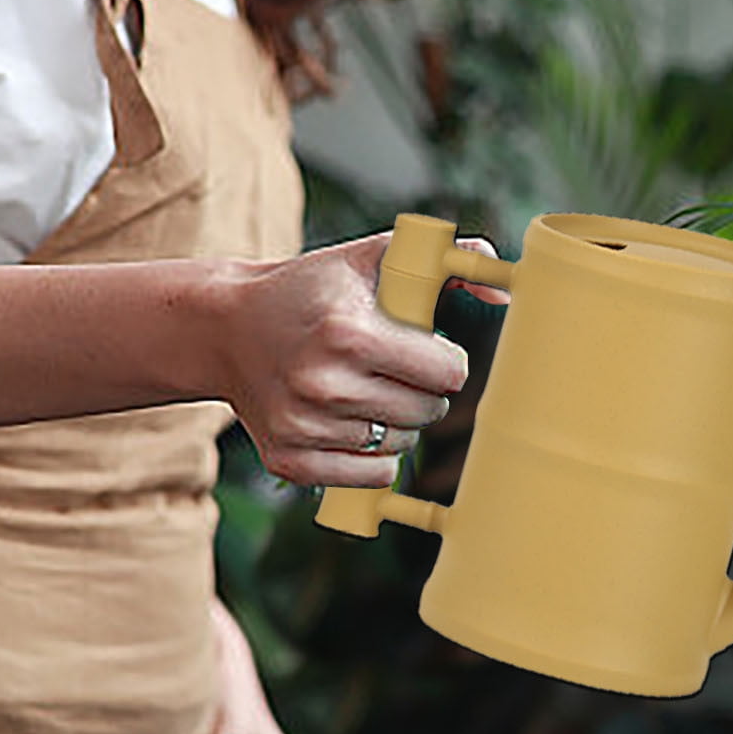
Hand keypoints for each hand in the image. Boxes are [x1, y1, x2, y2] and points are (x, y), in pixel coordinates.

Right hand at [219, 229, 510, 486]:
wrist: (227, 328)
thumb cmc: (316, 290)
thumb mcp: (376, 258)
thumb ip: (447, 261)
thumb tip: (505, 290)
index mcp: (349, 334)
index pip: (448, 374)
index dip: (444, 359)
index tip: (423, 346)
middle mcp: (323, 384)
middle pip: (428, 412)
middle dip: (424, 390)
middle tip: (394, 367)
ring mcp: (303, 427)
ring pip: (402, 444)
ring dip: (398, 420)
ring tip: (366, 388)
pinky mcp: (289, 460)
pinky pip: (373, 475)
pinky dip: (375, 454)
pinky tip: (352, 420)